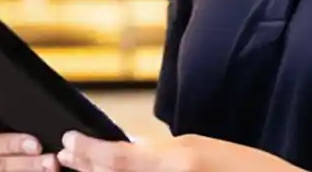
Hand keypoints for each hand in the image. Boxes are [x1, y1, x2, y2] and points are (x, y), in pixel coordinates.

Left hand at [57, 131, 302, 171]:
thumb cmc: (245, 171)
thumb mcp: (199, 149)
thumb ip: (158, 153)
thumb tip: (126, 150)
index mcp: (178, 163)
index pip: (117, 158)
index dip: (86, 153)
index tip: (68, 142)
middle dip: (85, 168)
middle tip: (66, 158)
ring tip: (79, 168)